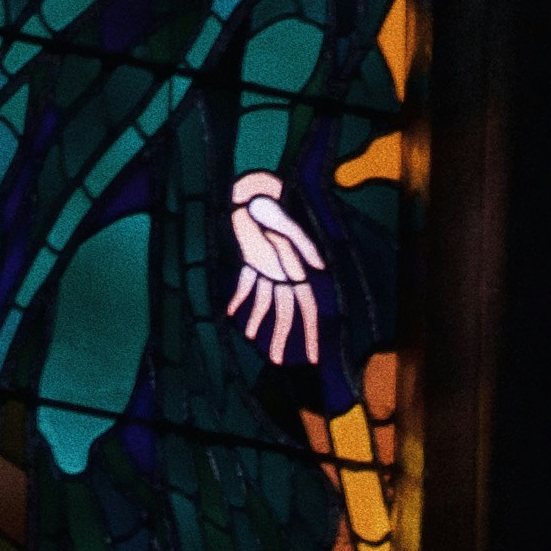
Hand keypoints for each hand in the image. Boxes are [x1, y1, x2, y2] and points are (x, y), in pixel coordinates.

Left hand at [225, 176, 330, 370]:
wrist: (251, 189)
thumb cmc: (272, 204)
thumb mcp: (288, 224)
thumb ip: (304, 245)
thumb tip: (319, 270)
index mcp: (298, 268)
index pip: (307, 307)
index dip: (311, 332)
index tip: (313, 357)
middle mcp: (284, 272)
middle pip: (285, 311)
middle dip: (283, 335)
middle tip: (279, 361)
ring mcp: (268, 267)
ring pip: (265, 301)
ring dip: (258, 319)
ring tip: (251, 338)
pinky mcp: (252, 259)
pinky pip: (246, 284)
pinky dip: (240, 298)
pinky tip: (232, 314)